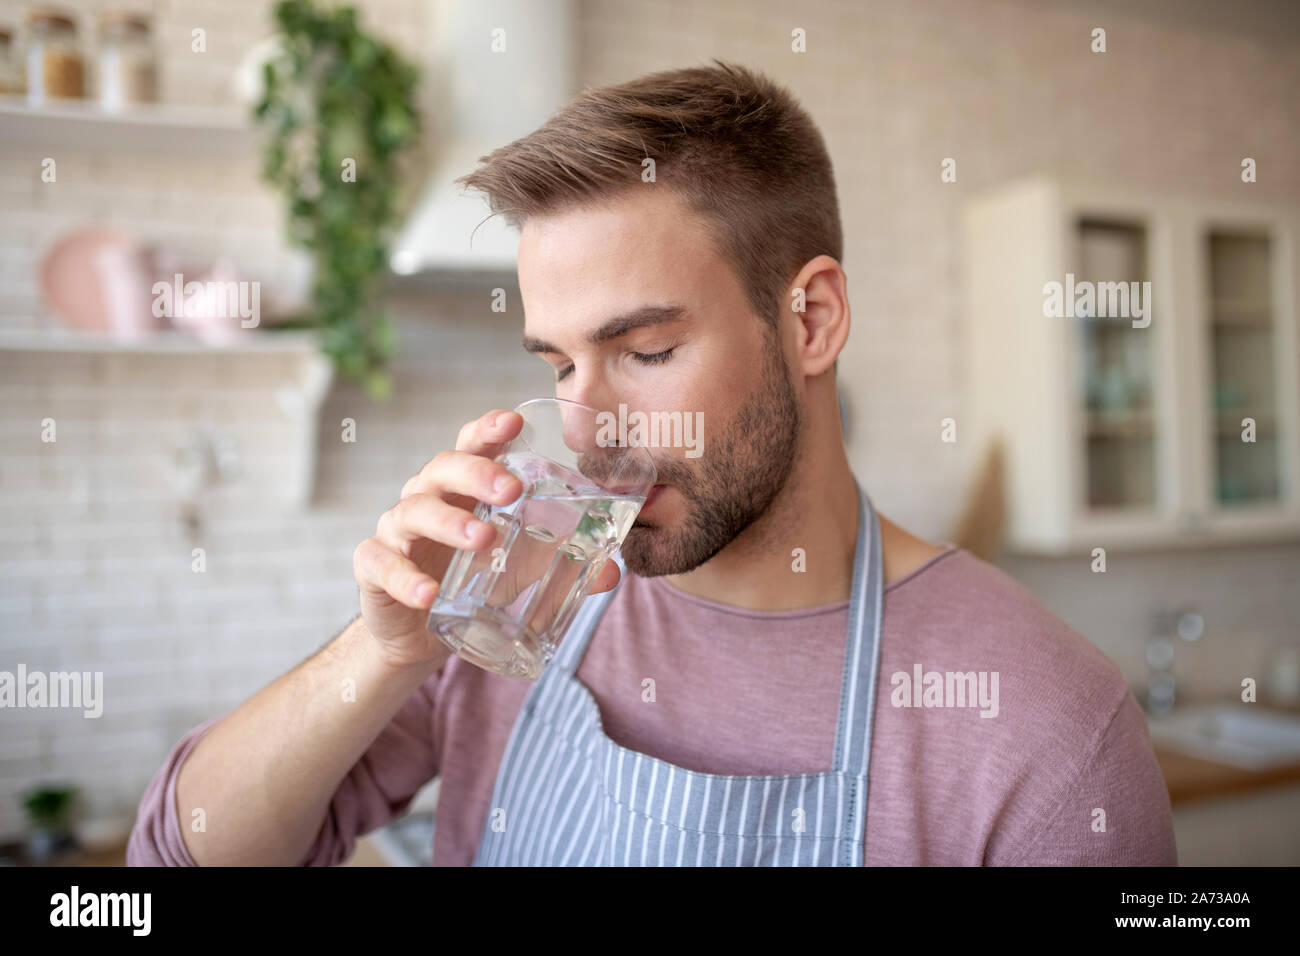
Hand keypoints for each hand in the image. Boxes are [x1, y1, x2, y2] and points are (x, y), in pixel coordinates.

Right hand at [351, 407, 621, 667]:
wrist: (415, 634)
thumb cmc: (471, 581)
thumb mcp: (519, 571)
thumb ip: (562, 565)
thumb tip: (613, 573)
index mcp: (462, 489)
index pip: (473, 445)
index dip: (489, 429)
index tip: (514, 422)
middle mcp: (426, 498)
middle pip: (443, 467)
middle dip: (478, 473)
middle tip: (513, 490)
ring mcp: (396, 531)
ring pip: (414, 511)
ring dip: (450, 523)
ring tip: (483, 539)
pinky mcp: (373, 568)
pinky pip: (382, 564)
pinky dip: (404, 578)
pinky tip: (428, 594)